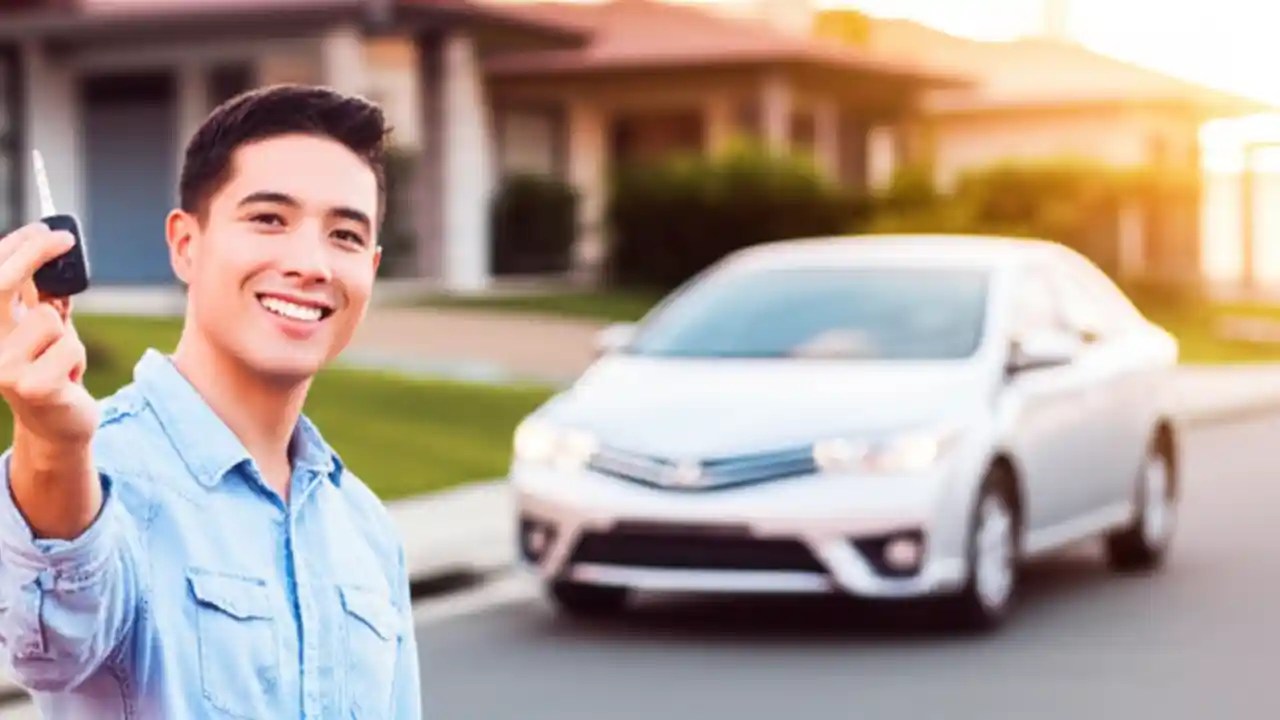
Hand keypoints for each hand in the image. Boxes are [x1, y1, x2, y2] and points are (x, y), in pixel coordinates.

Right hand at [0, 222, 97, 449]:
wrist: (56, 424)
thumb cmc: (49, 368)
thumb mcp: (40, 327)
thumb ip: (35, 295)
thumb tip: (48, 247)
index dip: (12, 247)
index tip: (43, 229)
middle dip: (32, 253)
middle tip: (62, 239)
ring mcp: (3, 369)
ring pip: (48, 318)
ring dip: (66, 335)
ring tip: (59, 358)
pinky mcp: (32, 386)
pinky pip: (69, 347)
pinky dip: (77, 358)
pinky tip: (66, 378)